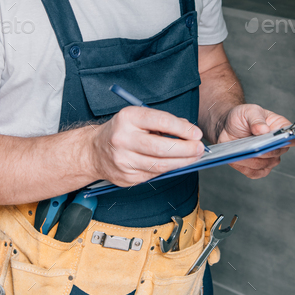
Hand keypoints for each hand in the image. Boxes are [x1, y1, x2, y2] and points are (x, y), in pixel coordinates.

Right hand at [90, 106, 204, 186]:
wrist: (94, 151)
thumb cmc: (122, 131)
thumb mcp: (138, 117)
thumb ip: (163, 122)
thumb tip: (189, 131)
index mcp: (127, 118)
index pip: (160, 122)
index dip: (182, 129)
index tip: (196, 134)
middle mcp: (123, 139)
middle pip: (160, 147)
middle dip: (185, 149)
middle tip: (200, 148)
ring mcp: (123, 160)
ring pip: (159, 164)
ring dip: (181, 162)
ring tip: (194, 157)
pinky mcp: (126, 177)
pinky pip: (153, 174)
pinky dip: (168, 169)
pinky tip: (177, 164)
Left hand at [217, 103, 294, 179]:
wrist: (226, 127)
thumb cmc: (242, 117)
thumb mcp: (249, 112)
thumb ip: (256, 119)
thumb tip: (263, 130)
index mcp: (280, 128)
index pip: (294, 137)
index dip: (290, 139)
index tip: (280, 138)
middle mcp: (277, 145)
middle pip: (279, 152)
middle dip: (266, 149)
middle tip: (255, 146)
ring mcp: (268, 158)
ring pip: (266, 164)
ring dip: (252, 159)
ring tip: (241, 151)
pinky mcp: (257, 168)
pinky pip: (255, 173)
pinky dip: (245, 167)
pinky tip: (238, 159)